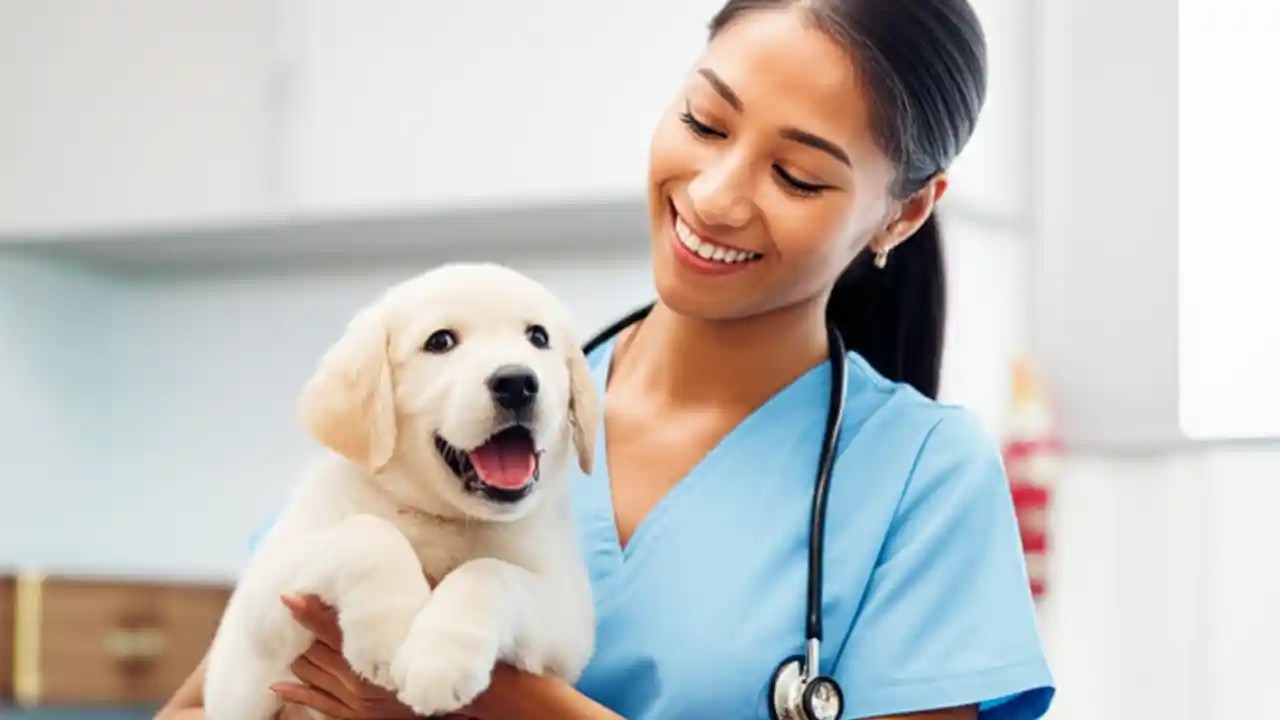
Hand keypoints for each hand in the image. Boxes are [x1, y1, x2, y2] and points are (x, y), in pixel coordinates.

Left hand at [272, 594, 480, 718]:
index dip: (311, 612)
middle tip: (287, 607)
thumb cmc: (457, 661)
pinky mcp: (359, 719)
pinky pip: (319, 707)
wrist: (469, 705)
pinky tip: (278, 689)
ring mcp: (358, 705)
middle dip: (302, 633)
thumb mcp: (438, 625)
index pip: (336, 630)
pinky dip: (296, 696)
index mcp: (379, 656)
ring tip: (288, 640)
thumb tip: (405, 568)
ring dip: (300, 659)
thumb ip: (420, 599)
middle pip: (317, 653)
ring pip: (314, 678)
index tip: (289, 595)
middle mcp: (363, 683)